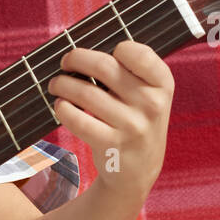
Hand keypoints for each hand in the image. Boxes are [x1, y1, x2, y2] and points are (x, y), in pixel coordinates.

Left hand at [47, 41, 173, 200]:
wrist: (138, 170)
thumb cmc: (136, 121)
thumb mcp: (149, 95)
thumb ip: (130, 72)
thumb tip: (84, 50)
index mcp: (163, 84)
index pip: (138, 53)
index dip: (117, 48)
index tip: (104, 54)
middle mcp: (151, 103)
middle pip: (103, 66)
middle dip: (76, 58)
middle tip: (65, 62)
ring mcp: (132, 125)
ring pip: (85, 92)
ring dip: (62, 84)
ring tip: (56, 84)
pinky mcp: (111, 144)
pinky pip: (77, 119)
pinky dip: (62, 108)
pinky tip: (60, 105)